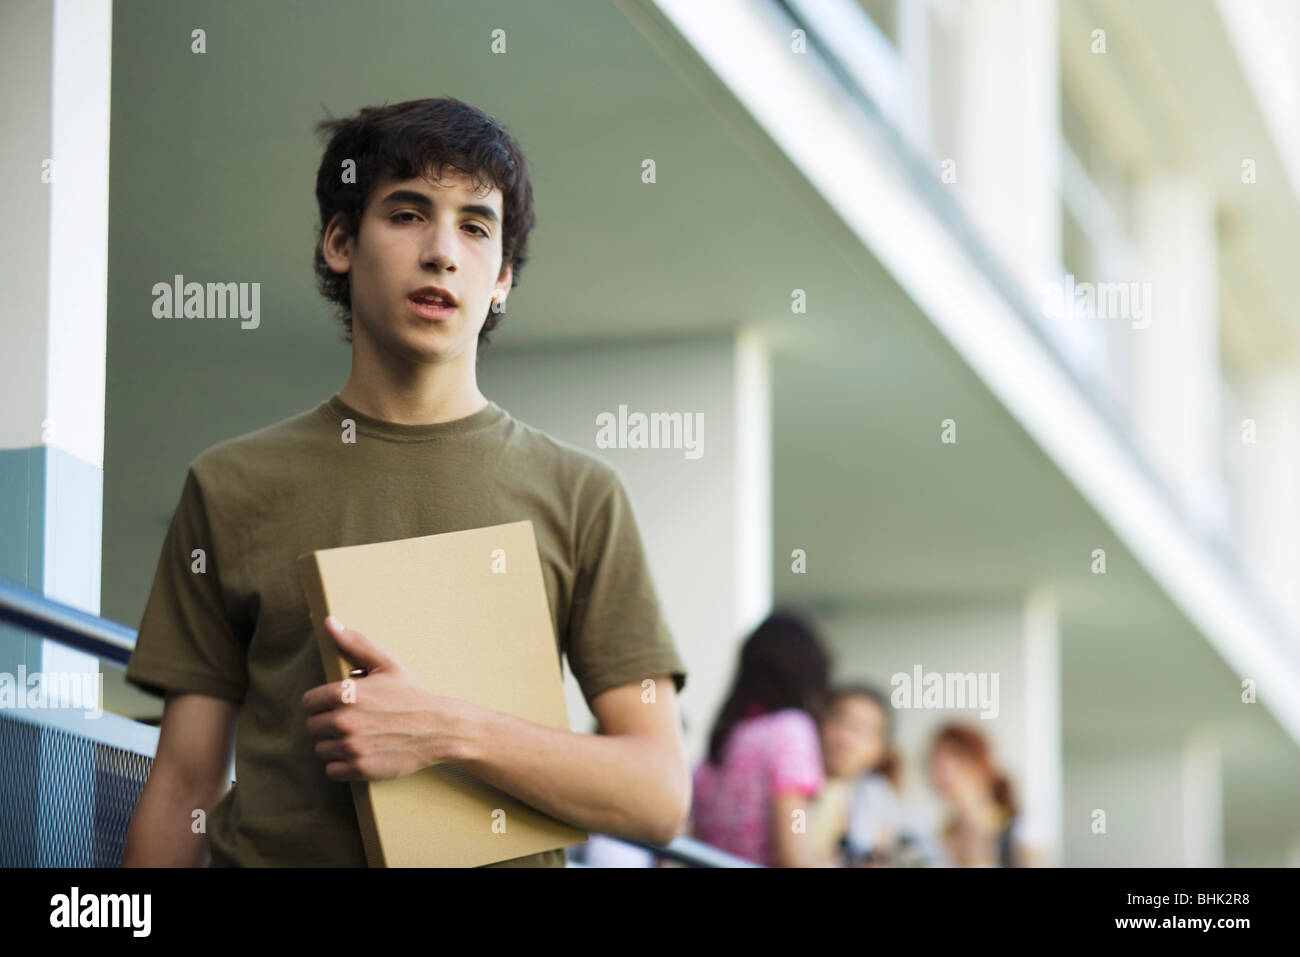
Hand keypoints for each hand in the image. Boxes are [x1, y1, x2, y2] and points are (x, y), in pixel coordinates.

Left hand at [301, 616, 469, 781]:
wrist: (438, 728)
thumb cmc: (410, 694)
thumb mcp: (387, 663)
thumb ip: (355, 643)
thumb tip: (330, 622)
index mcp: (345, 694)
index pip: (309, 703)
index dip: (322, 702)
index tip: (337, 704)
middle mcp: (344, 721)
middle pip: (313, 727)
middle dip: (328, 723)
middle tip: (351, 721)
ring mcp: (352, 747)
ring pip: (321, 749)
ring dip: (335, 744)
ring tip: (356, 737)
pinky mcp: (359, 768)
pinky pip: (332, 771)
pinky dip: (342, 765)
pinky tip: (359, 753)